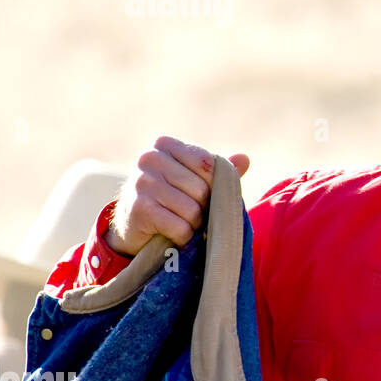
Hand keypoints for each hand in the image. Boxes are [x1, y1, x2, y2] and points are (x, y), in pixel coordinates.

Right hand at [103, 136, 249, 256]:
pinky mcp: (139, 209)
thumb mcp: (196, 181)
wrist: (135, 227)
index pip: (207, 163)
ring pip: (192, 209)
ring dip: (194, 223)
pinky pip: (180, 227)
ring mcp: (142, 183)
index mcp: (165, 144)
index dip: (213, 184)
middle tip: (191, 212)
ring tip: (182, 222)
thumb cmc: (173, 199)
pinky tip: (173, 233)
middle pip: (201, 188)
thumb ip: (221, 170)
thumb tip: (245, 158)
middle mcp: (149, 158)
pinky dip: (184, 236)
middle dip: (204, 206)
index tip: (203, 193)